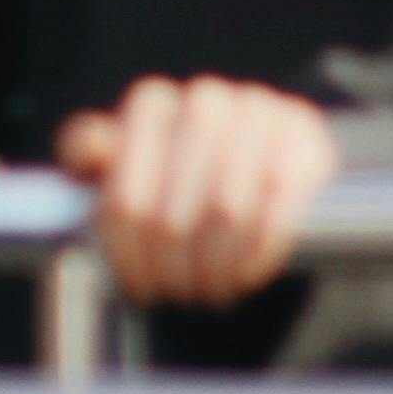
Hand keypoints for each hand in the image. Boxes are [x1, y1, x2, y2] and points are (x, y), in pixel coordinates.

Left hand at [59, 74, 337, 307]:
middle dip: (172, 267)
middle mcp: (205, 100)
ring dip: (216, 266)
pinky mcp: (305, 141)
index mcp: (152, 106)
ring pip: (226, 213)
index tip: (136, 284)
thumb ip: (99, 156)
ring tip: (211, 288)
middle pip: (172, 215)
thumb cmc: (185, 173)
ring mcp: (258, 116)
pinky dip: (260, 253)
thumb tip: (87, 149)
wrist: (269, 158)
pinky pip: (279, 210)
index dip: (128, 255)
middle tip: (177, 293)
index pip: (125, 199)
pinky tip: (248, 273)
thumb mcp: (134, 165)